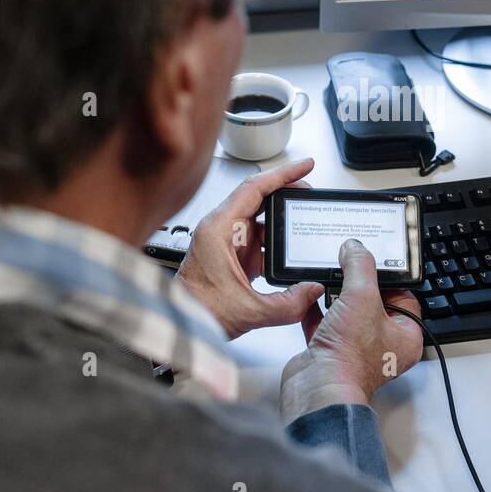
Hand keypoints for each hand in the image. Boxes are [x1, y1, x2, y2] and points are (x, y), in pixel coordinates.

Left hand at [176, 158, 323, 339]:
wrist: (178, 325)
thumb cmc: (196, 311)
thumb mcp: (249, 311)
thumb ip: (287, 304)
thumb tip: (312, 291)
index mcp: (218, 230)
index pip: (254, 188)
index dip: (283, 174)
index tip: (304, 165)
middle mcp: (219, 229)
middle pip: (257, 196)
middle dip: (286, 189)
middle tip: (310, 189)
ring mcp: (224, 240)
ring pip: (258, 215)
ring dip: (281, 215)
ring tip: (304, 214)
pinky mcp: (230, 253)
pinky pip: (256, 235)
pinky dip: (275, 236)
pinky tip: (290, 242)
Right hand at [280, 239, 423, 422]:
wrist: (317, 387)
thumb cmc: (350, 357)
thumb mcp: (362, 296)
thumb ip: (360, 266)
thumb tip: (356, 248)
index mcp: (405, 337)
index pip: (405, 297)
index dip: (391, 278)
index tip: (376, 261)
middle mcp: (381, 345)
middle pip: (373, 303)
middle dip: (359, 284)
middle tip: (350, 265)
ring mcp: (354, 349)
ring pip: (347, 312)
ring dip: (336, 295)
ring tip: (329, 276)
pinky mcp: (328, 351)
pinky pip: (324, 323)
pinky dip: (316, 308)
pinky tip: (310, 294)